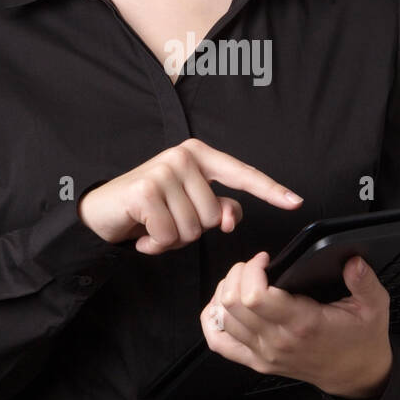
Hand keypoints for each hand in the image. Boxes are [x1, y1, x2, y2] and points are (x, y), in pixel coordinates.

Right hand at [76, 138, 302, 255]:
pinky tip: (143, 233)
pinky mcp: (145, 190)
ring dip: (173, 239)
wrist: (104, 211)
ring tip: (154, 226)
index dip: (271, 190)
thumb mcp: (189, 206)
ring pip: (193, 228)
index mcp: (200, 155)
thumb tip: (229, 218)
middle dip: (192, 230)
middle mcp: (184, 156)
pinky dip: (156, 244)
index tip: (296, 202)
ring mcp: (164, 170)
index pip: (242, 175)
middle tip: (168, 221)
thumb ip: (218, 208)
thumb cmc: (151, 209)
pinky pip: (168, 234)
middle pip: (213, 216)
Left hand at [200, 252, 392, 399]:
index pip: (254, 296)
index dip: (252, 270)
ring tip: (244, 281)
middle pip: (232, 302)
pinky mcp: (257, 361)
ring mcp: (264, 354)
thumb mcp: (374, 307)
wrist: (356, 375)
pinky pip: (220, 342)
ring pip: (222, 318)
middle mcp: (277, 341)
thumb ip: (365, 281)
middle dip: (237, 273)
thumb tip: (353, 261)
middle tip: (254, 267)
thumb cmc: (361, 340)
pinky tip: (225, 306)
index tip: (265, 260)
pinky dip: (213, 319)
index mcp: (303, 324)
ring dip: (226, 291)